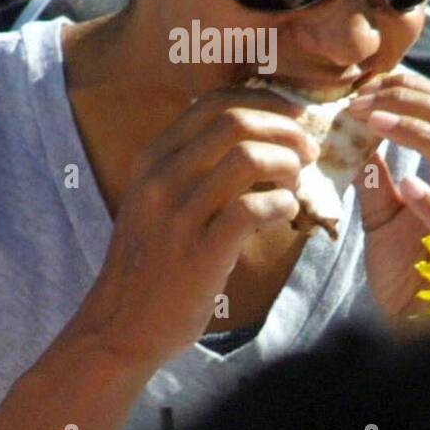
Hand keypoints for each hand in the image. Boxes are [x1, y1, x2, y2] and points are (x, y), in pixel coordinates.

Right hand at [83, 88, 318, 364]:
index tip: (292, 117)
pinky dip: (282, 203)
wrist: (121, 326)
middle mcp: (160, 179)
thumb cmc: (150, 263)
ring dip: (287, 164)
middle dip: (284, 130)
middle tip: (307, 149)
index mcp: (151, 160)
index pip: (212, 104)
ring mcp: (178, 216)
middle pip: (234, 123)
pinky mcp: (200, 253)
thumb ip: (189, 167)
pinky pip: (252, 208)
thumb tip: (252, 135)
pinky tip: (285, 213)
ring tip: (296, 183)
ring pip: (247, 159)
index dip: (262, 102)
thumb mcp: (154, 201)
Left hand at [346, 70, 429, 319]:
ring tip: (373, 122)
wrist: (410, 325)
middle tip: (363, 99)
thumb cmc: (403, 271)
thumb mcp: (382, 214)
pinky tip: (406, 183)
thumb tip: (355, 135)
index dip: (413, 90)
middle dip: (412, 100)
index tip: (368, 84)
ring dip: (418, 132)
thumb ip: (374, 176)